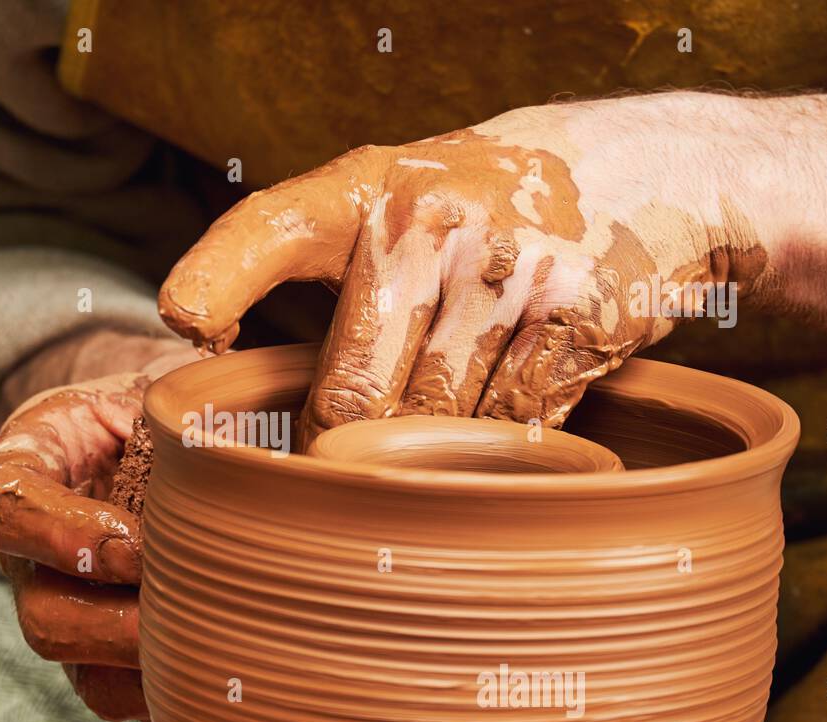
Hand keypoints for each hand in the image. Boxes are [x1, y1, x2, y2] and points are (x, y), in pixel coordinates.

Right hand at [0, 347, 194, 721]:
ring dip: (148, 668)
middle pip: (40, 616)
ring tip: (216, 650)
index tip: (135, 545)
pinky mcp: (103, 654)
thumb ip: (176, 377)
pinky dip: (169, 694)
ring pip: (80, 671)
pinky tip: (224, 673)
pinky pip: (121, 698)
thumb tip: (202, 359)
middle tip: (191, 614)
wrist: (164, 444)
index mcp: (23, 471)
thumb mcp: (159, 377)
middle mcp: (30, 554)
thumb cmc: (163, 404)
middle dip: (116, 627)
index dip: (58, 537)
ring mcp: (64, 610)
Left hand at [157, 93, 805, 447]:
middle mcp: (430, 223)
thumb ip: (308, 260)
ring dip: (438, 443)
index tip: (186, 322)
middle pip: (351, 400)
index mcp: (366, 189)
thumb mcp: (388, 196)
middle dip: (351, 439)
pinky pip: (515, 428)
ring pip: (435, 430)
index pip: (266, 232)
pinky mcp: (579, 319)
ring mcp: (509, 272)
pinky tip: (517, 383)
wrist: (640, 173)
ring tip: (458, 392)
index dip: (217, 280)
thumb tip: (207, 349)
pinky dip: (509, 434)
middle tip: (364, 442)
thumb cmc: (479, 203)